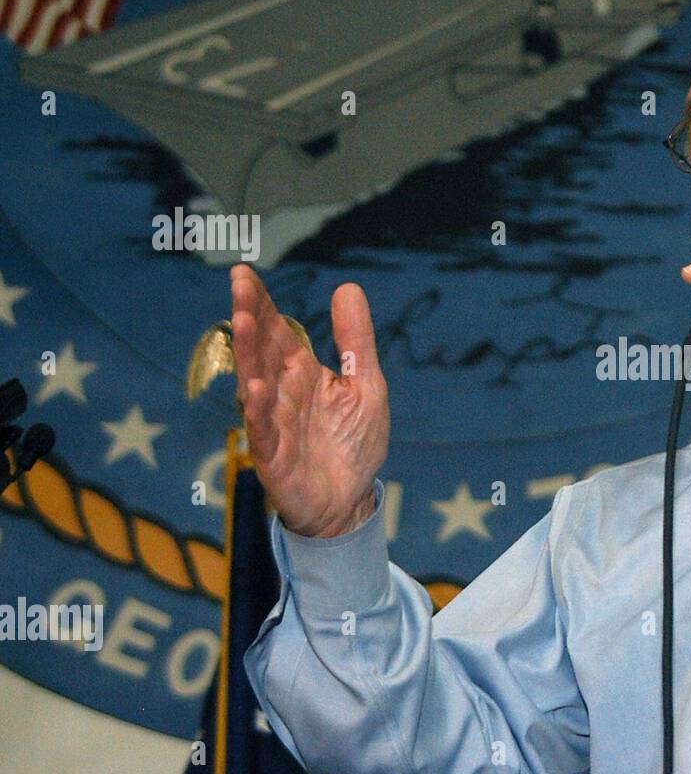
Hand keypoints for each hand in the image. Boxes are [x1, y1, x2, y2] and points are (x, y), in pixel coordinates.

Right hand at [230, 265, 389, 537]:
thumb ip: (356, 340)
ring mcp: (274, 423)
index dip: (261, 303)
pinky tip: (255, 386)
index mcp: (302, 373)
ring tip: (243, 322)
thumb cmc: (353, 443)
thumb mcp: (366, 385)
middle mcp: (282, 393)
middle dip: (251, 317)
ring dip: (249, 354)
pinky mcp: (274, 456)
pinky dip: (259, 409)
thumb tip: (347, 287)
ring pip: (256, 383)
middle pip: (261, 350)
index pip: (277, 331)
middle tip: (240, 285)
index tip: (245, 273)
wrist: (349, 501)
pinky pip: (263, 430)